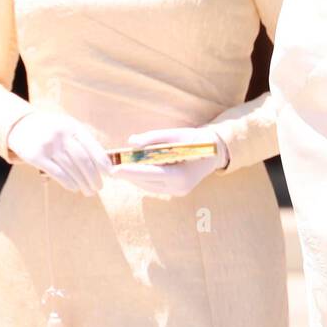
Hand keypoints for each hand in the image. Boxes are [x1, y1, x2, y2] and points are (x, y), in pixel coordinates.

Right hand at [6, 110, 111, 195]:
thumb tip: (101, 162)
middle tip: (99, 187)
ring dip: (82, 183)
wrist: (20, 125)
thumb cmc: (51, 129)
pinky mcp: (36, 156)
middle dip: (93, 176)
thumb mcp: (67, 126)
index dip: (102, 161)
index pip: (92, 146)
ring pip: (71, 169)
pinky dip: (68, 182)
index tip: (110, 173)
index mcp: (72, 126)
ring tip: (89, 191)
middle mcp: (61, 134)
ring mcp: (48, 145)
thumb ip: (81, 140)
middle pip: (83, 160)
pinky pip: (56, 173)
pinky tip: (74, 188)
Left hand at [111, 127, 227, 196]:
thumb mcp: (178, 134)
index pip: (150, 174)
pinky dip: (143, 177)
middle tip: (110, 165)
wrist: (216, 152)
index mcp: (180, 175)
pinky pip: (154, 185)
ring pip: (148, 185)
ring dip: (134, 176)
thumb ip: (154, 138)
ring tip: (118, 165)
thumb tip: (132, 142)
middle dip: (128, 173)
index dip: (130, 171)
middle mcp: (178, 188)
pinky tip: (134, 169)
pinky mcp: (176, 192)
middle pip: (146, 182)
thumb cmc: (198, 140)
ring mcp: (177, 192)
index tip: (113, 170)